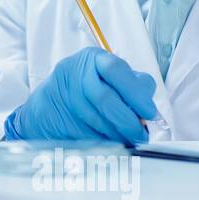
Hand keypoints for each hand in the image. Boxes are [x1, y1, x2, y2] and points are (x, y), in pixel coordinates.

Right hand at [5, 47, 157, 144]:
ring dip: (116, 134)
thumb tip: (148, 111)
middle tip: (140, 134)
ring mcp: (62, 94)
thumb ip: (131, 88)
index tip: (149, 113)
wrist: (49, 105)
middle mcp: (74, 71)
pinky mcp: (55, 115)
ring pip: (94, 118)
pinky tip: (109, 141)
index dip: (136, 93)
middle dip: (127, 120)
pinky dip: (101, 141)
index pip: (116, 69)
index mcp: (93, 58)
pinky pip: (83, 132)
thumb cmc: (88, 90)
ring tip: (128, 139)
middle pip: (104, 97)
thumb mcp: (110, 79)